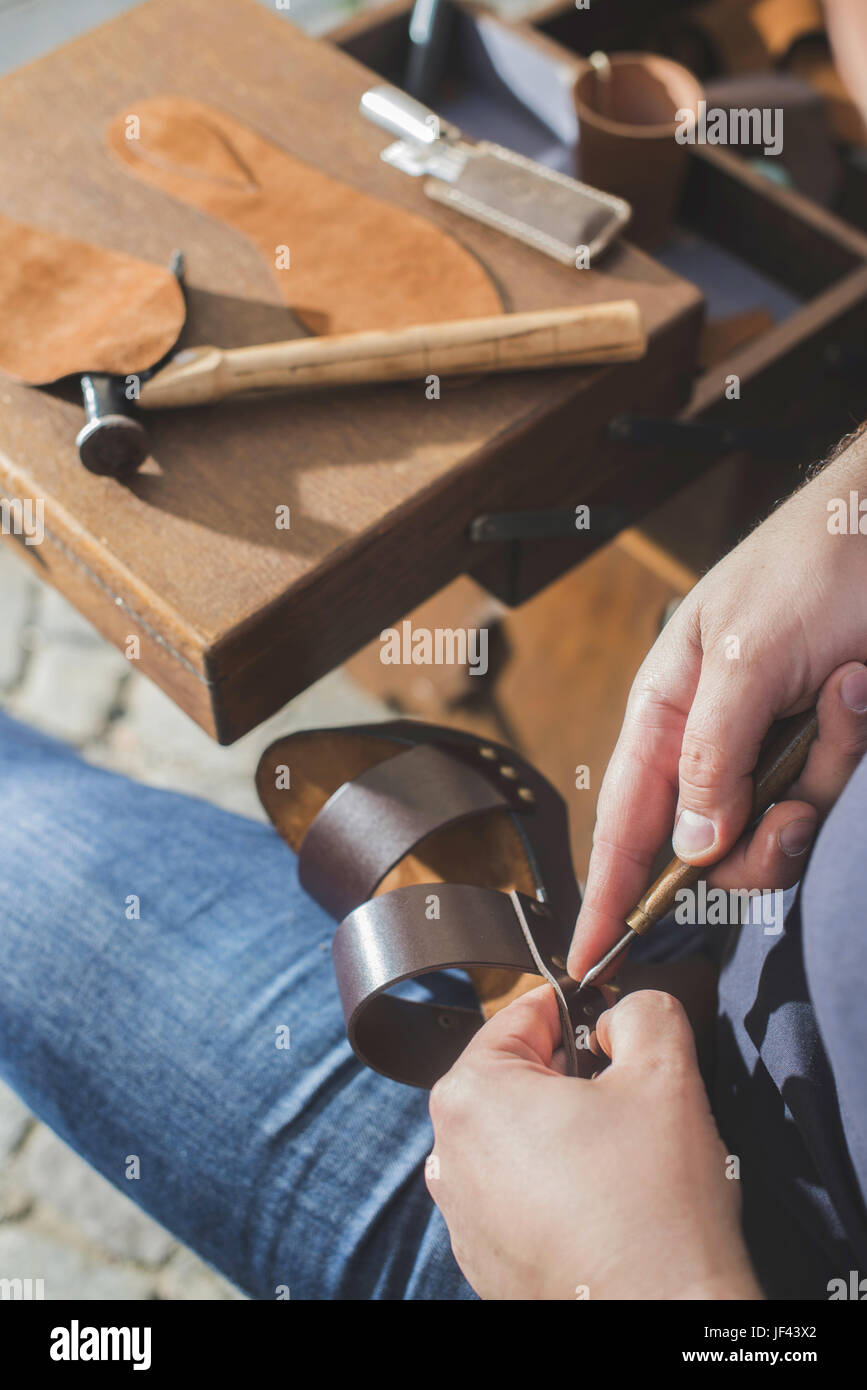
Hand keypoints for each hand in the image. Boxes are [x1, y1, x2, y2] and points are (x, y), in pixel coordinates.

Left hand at [428, 985, 762, 1299]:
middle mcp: (449, 1154)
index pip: (523, 1015)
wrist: (665, 1322)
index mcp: (471, 1095)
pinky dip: (560, 1187)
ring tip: (624, 1161)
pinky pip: (521, 1193)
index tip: (616, 1030)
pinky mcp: (488, 1259)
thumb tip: (624, 1010)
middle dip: (575, 1077)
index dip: (581, 1013)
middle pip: (519, 1076)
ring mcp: (464, 1214)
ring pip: (522, 1135)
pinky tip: (607, 1204)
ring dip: (569, 1133)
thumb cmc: (656, 1212)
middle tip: (630, 1102)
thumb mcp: (666, 1072)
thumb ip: (643, 1010)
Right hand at [569, 429, 866, 979]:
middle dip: (759, 840)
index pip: (622, 822)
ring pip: (778, 832)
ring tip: (846, 692)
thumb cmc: (808, 567)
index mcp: (664, 712)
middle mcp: (710, 742)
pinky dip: (849, 750)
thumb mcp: (748, 657)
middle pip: (709, 850)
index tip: (590, 960)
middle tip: (795, 801)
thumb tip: (690, 848)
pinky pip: (829, 797)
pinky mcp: (821, 752)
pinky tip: (859, 686)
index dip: (605, 893)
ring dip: (821, 777)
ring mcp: (768, 751)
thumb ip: (712, 758)